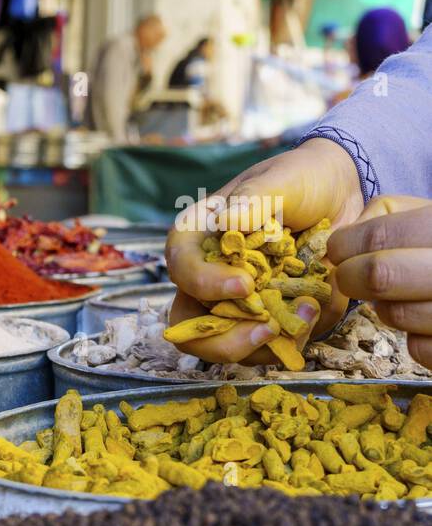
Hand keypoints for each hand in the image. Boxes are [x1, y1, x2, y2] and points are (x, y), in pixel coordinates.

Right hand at [165, 137, 360, 361]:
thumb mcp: (280, 179)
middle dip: (222, 339)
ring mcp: (237, 304)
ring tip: (306, 315)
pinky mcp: (269, 318)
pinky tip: (313, 314)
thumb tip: (229, 222)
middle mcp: (209, 278)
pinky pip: (266, 347)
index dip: (204, 284)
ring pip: (224, 346)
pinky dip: (288, 343)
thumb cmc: (301, 179)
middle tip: (265, 330)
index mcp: (199, 240)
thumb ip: (254, 198)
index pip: (181, 270)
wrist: (344, 194)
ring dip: (262, 345)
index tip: (244, 284)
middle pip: (188, 325)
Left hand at [328, 195, 431, 367]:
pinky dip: (413, 337)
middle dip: (351, 277)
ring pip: (396, 314)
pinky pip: (421, 349)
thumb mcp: (429, 213)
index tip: (338, 251)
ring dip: (383, 307)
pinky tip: (422, 320)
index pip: (380, 236)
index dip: (346, 245)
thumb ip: (388, 215)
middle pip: (380, 275)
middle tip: (349, 277)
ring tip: (393, 296)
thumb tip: (341, 241)